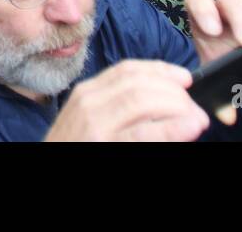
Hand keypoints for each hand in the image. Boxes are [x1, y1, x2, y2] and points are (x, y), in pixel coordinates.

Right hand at [45, 60, 208, 140]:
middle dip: (174, 92)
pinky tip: (188, 128)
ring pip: (142, 100)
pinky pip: (142, 133)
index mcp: (87, 93)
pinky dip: (170, 129)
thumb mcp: (90, 122)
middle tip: (195, 108)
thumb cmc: (75, 148)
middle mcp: (88, 103)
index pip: (128, 70)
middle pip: (139, 83)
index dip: (161, 70)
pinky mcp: (102, 145)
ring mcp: (94, 125)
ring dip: (177, 107)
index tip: (185, 78)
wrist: (45, 171)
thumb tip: (164, 102)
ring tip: (196, 120)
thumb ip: (120, 109)